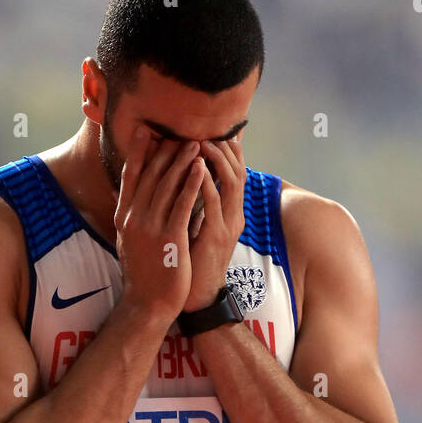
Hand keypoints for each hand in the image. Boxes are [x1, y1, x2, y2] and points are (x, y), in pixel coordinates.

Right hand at [115, 126, 204, 325]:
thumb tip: (121, 193)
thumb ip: (128, 214)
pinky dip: (192, 183)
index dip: (139, 152)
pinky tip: (201, 168)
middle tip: (181, 130)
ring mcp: (151, 227)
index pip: (131, 176)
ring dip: (183, 161)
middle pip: (151, 175)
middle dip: (166, 150)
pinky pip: (183, 204)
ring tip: (196, 143)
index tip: (147, 131)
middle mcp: (134, 218)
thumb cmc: (143, 273)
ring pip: (168, 185)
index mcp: (124, 216)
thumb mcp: (128, 240)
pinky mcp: (170, 238)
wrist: (148, 304)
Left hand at [182, 136, 245, 312]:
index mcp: (228, 211)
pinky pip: (215, 205)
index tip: (211, 126)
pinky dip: (207, 185)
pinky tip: (196, 170)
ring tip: (202, 140)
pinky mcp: (217, 237)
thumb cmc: (190, 261)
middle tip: (207, 125)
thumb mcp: (193, 226)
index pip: (233, 170)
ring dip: (217, 159)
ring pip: (231, 182)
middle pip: (238, 170)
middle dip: (224, 146)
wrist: (194, 297)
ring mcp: (228, 225)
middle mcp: (233, 215)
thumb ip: (193, 204)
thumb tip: (183, 182)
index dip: (226, 148)